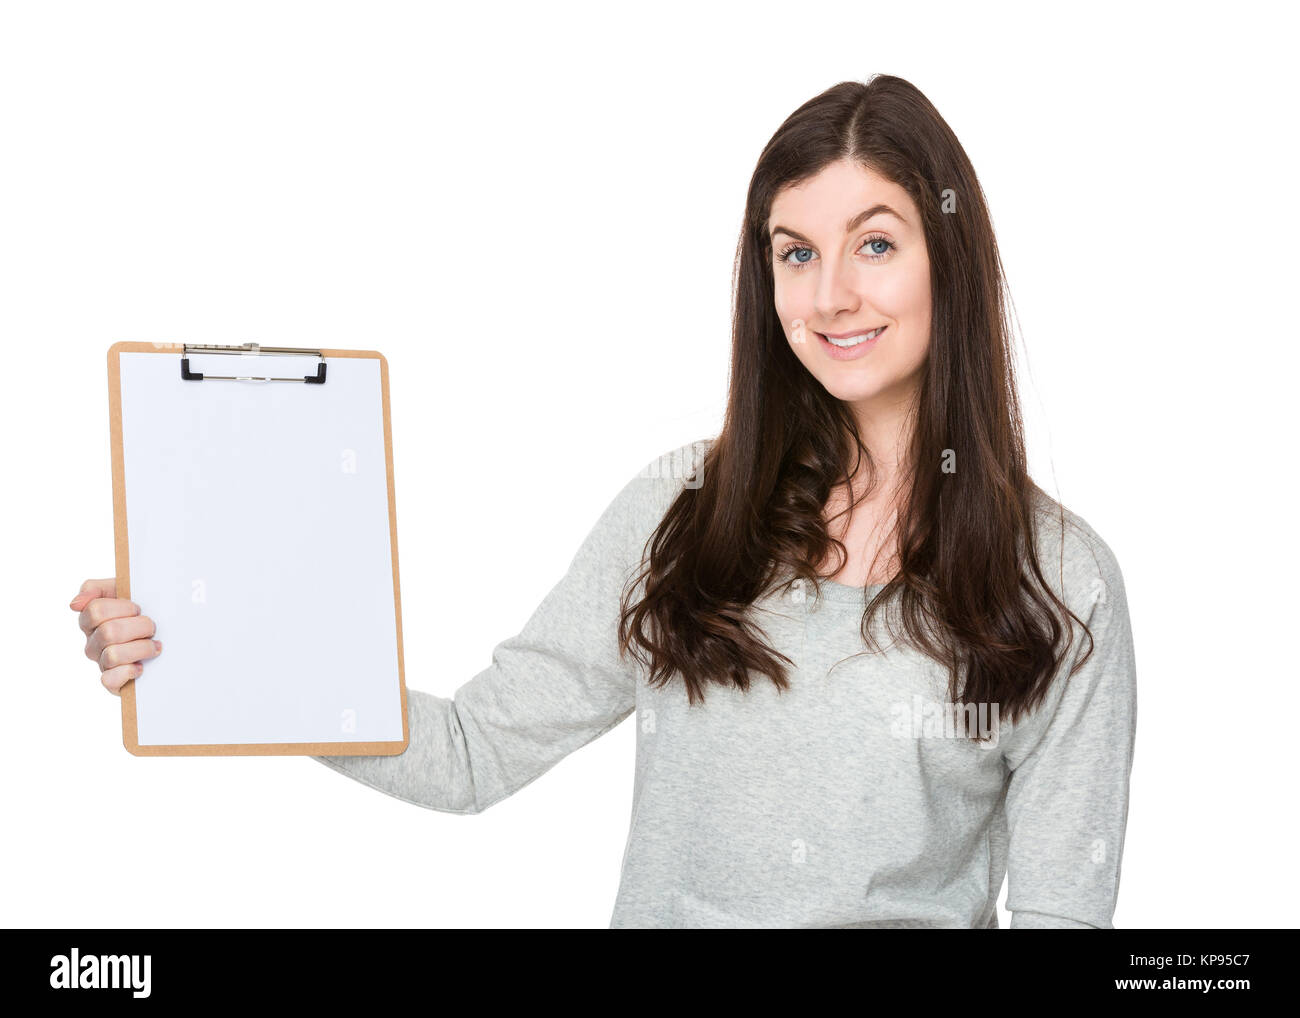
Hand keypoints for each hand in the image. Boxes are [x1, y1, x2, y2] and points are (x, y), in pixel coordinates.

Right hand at [70, 578, 161, 695]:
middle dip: (139, 627)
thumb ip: (97, 588)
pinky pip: (109, 680)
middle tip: (152, 627)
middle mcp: (92, 642)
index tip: (138, 608)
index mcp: (92, 619)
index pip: (95, 610)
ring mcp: (101, 663)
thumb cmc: (146, 611)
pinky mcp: (112, 682)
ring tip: (154, 646)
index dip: (123, 608)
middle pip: (108, 632)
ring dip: (141, 648)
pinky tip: (141, 666)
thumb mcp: (125, 590)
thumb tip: (75, 603)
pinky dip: (129, 672)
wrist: (173, 638)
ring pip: (112, 655)